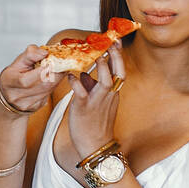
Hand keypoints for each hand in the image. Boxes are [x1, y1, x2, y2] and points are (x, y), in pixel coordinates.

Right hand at [0, 44, 62, 114]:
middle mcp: (18, 95)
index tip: (51, 62)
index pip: (26, 81)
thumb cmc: (13, 76)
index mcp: (10, 82)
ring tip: (58, 68)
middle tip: (61, 63)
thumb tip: (44, 53)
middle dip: (55, 72)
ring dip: (57, 78)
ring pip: (49, 90)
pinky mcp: (37, 106)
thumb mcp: (17, 62)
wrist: (9, 95)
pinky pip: (49, 94)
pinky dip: (54, 85)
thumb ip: (30, 54)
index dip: (41, 72)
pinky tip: (52, 78)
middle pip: (42, 85)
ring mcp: (28, 103)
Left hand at [65, 41, 125, 157]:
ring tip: (96, 54)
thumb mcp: (98, 103)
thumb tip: (83, 74)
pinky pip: (81, 92)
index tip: (116, 41)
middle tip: (110, 41)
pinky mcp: (84, 108)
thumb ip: (91, 86)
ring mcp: (97, 102)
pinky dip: (76, 82)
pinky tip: (69, 75)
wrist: (95, 146)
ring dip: (101, 67)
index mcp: (113, 93)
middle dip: (115, 56)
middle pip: (117, 72)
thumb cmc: (95, 124)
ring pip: (105, 81)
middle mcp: (108, 95)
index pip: (119, 70)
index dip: (118, 55)